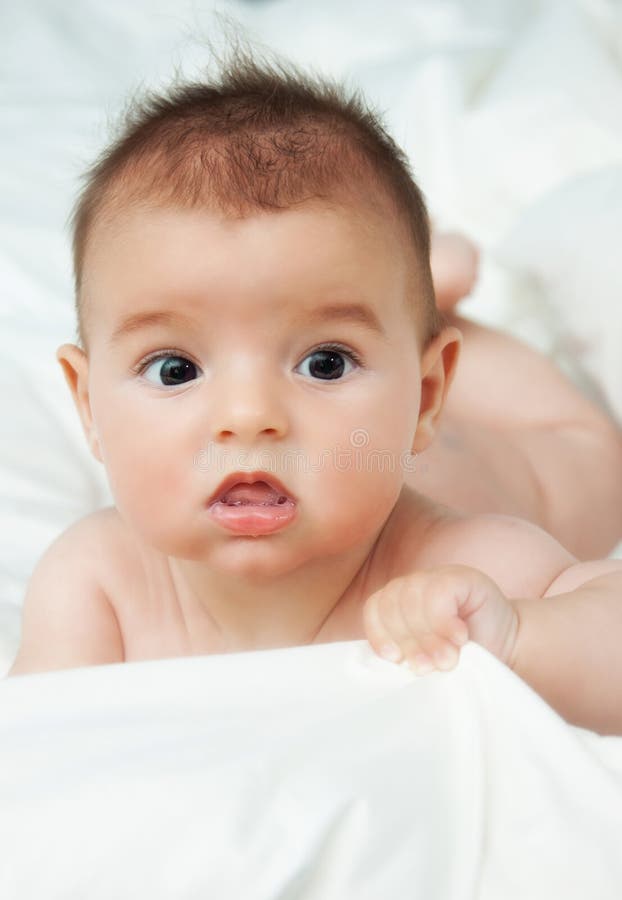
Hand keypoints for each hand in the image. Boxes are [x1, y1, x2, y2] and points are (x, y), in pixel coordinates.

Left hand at [363, 565, 517, 673]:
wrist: (508, 646)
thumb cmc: (464, 657)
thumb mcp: (429, 657)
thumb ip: (409, 653)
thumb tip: (398, 662)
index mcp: (398, 604)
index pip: (374, 608)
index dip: (380, 634)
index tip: (395, 659)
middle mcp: (414, 586)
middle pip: (391, 605)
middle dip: (408, 642)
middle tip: (428, 667)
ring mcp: (437, 577)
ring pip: (412, 598)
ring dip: (428, 636)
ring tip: (447, 659)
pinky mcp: (461, 577)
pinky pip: (440, 593)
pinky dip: (445, 621)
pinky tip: (460, 638)